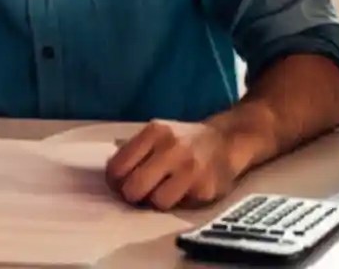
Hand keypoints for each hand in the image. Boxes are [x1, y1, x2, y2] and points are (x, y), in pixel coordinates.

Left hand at [105, 120, 238, 210]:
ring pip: (156, 202)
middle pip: (133, 188)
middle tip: (140, 192)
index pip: (117, 167)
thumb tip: (111, 176)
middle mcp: (172, 148)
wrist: (227, 140)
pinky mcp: (205, 189)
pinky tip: (184, 189)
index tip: (121, 182)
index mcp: (155, 132)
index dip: (115, 181)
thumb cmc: (184, 140)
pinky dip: (178, 202)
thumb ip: (133, 150)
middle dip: (132, 195)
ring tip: (164, 190)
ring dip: (157, 201)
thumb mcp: (158, 133)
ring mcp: (190, 170)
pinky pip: (179, 206)